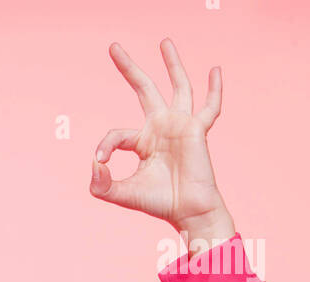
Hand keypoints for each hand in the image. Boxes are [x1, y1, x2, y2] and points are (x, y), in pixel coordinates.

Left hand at [90, 38, 234, 247]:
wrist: (187, 211)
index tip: (101, 161)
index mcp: (143, 141)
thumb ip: (100, 184)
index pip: (117, 135)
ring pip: (178, 87)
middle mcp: (161, 128)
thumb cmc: (157, 202)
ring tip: (164, 41)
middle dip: (129, 68)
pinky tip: (215, 70)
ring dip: (171, 64)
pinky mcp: (197, 129)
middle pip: (144, 89)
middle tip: (113, 46)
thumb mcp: (120, 194)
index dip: (105, 146)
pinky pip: (210, 107)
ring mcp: (181, 125)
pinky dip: (214, 89)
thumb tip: (94, 163)